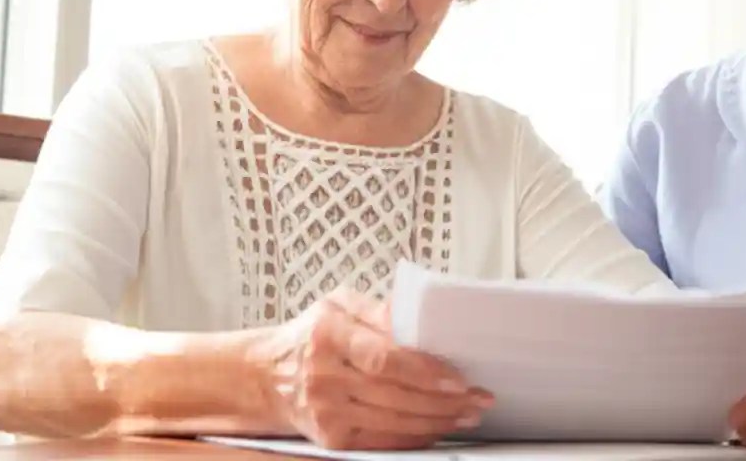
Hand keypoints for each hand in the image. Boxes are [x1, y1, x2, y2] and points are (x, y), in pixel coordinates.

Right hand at [255, 288, 492, 449]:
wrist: (268, 375)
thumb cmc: (311, 334)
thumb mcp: (338, 304)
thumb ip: (379, 310)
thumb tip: (422, 319)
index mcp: (328, 334)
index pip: (383, 358)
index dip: (424, 371)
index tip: (458, 379)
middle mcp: (325, 375)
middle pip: (395, 394)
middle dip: (444, 400)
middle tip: (478, 398)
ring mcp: (327, 411)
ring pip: (394, 422)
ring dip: (438, 420)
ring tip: (467, 414)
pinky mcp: (331, 438)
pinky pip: (382, 441)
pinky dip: (415, 437)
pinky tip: (437, 427)